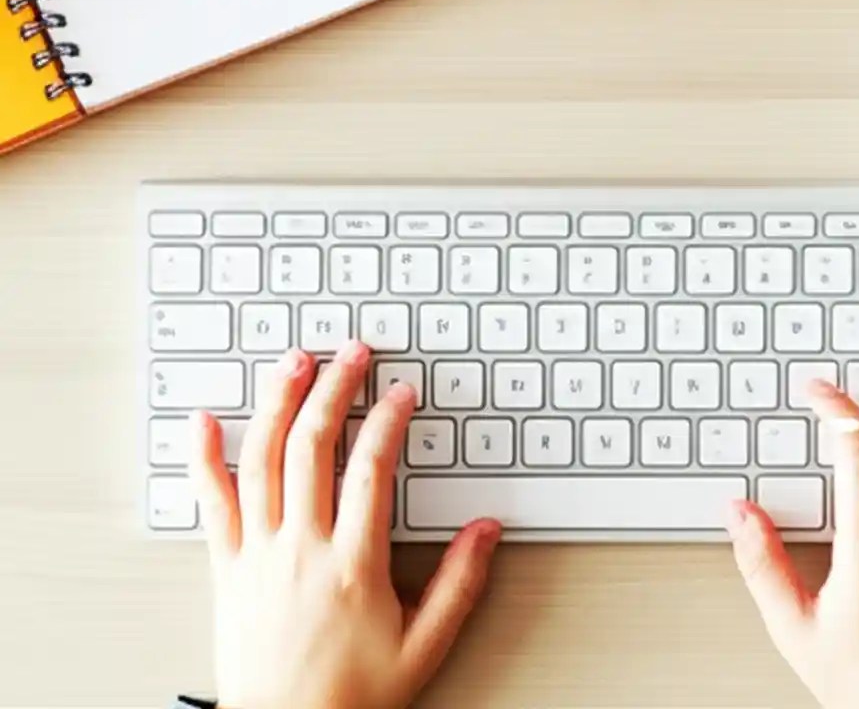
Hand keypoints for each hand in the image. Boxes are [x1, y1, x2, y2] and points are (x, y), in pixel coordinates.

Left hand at [188, 341, 501, 708]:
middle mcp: (300, 549)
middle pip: (312, 447)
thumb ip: (459, 585)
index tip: (402, 392)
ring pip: (261, 460)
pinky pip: (210, 501)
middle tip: (351, 353)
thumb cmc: (350, 696)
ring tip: (293, 363)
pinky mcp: (226, 566)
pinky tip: (204, 420)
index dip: (388, 421)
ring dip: (277, 403)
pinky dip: (203, 456)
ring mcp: (257, 553)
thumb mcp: (424, 647)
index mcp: (352, 565)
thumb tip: (485, 531)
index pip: (371, 470)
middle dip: (334, 389)